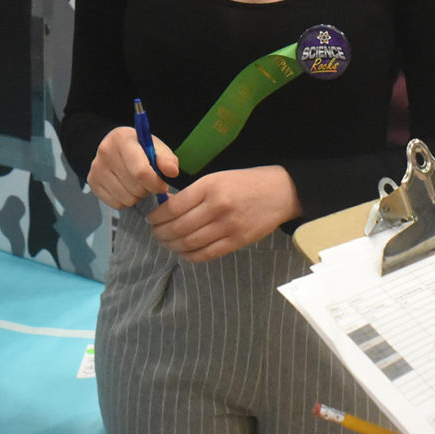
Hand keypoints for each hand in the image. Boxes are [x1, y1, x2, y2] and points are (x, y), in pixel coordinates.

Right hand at [87, 127, 177, 209]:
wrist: (116, 148)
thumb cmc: (140, 148)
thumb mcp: (156, 148)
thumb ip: (167, 159)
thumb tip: (172, 172)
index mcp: (122, 139)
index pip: (141, 172)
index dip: (156, 183)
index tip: (162, 185)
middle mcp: (105, 152)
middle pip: (135, 188)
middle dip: (147, 189)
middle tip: (148, 181)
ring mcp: (96, 168)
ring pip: (127, 199)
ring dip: (137, 196)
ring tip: (137, 184)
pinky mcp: (92, 182)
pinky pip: (116, 204)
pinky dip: (125, 200)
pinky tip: (126, 187)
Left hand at [145, 165, 298, 261]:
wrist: (282, 191)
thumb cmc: (248, 182)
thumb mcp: (219, 177)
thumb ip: (195, 193)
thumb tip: (168, 208)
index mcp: (209, 186)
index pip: (173, 207)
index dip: (157, 217)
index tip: (151, 219)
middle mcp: (217, 207)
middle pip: (178, 228)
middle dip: (161, 234)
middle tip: (156, 234)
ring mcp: (228, 226)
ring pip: (189, 243)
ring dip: (173, 246)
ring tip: (167, 243)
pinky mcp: (237, 241)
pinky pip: (207, 254)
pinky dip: (190, 256)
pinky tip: (184, 252)